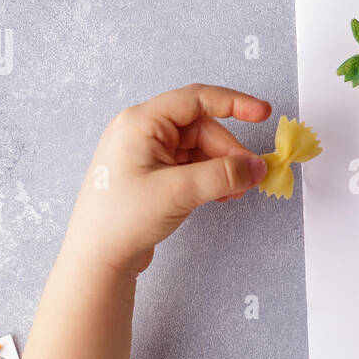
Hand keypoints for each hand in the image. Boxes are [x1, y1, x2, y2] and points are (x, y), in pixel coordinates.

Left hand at [64, 84, 272, 275]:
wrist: (96, 258)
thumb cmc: (121, 219)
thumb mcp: (179, 192)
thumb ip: (223, 175)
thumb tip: (256, 167)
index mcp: (141, 123)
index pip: (196, 100)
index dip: (233, 104)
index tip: (262, 113)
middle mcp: (141, 132)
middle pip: (201, 128)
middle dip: (228, 151)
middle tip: (249, 175)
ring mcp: (146, 154)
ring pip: (198, 149)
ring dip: (221, 167)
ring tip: (236, 191)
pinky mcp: (151, 175)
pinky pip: (189, 165)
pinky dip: (209, 177)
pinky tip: (221, 195)